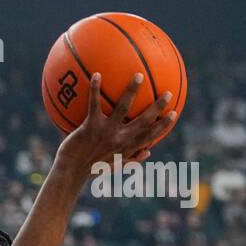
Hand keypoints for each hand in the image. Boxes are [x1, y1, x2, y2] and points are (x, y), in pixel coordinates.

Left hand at [57, 72, 176, 172]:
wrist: (70, 171)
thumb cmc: (91, 168)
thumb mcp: (114, 166)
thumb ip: (131, 159)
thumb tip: (149, 151)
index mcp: (126, 148)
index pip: (150, 136)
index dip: (163, 125)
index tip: (174, 113)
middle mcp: (119, 139)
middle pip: (143, 121)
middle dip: (157, 107)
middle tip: (168, 93)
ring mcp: (106, 132)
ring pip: (123, 109)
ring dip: (132, 91)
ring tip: (139, 76)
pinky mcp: (90, 127)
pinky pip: (94, 104)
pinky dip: (94, 89)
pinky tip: (96, 74)